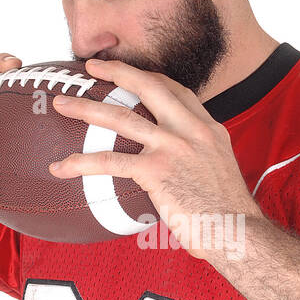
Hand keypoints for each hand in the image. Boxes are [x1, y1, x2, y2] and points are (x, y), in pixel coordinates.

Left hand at [49, 57, 262, 261]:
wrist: (238, 232)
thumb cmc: (227, 215)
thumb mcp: (218, 173)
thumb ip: (197, 160)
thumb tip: (177, 170)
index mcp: (209, 129)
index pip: (177, 90)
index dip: (150, 78)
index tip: (129, 74)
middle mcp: (192, 130)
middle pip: (149, 87)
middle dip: (117, 71)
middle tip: (91, 66)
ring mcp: (174, 148)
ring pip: (121, 118)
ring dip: (86, 108)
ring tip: (61, 105)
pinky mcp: (157, 171)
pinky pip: (110, 162)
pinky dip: (81, 163)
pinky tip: (62, 167)